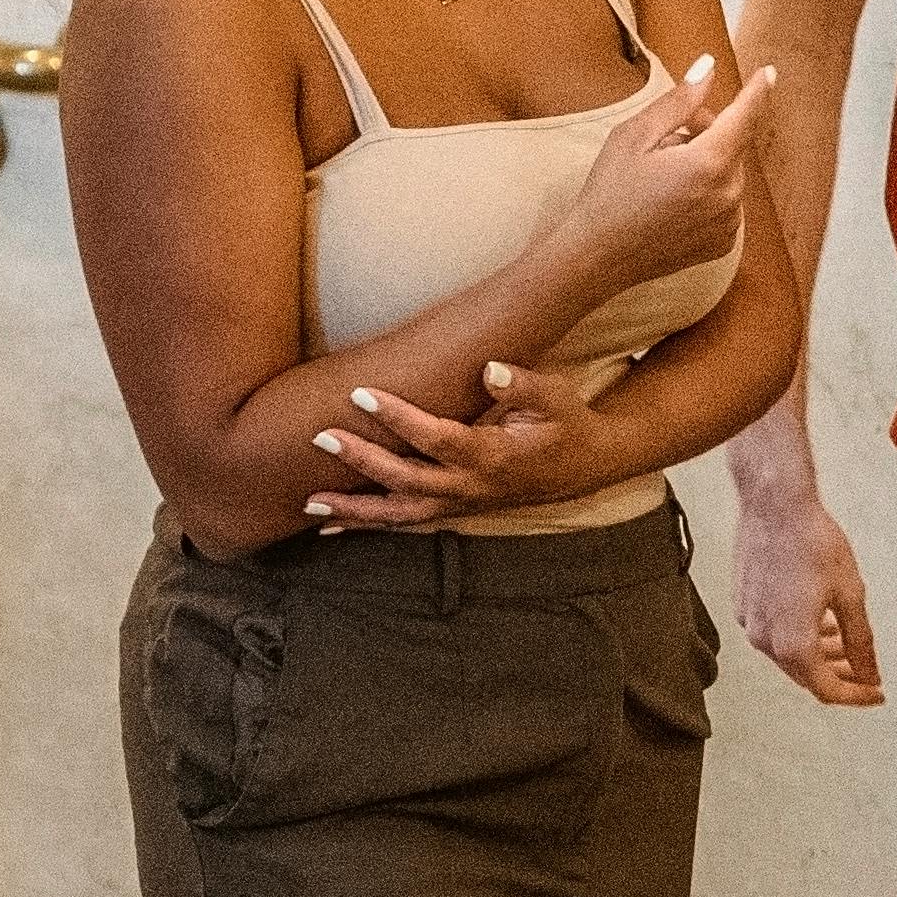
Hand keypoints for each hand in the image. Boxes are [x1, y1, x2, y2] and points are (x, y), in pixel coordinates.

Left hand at [301, 360, 597, 529]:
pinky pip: (407, 523)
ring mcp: (463, 504)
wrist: (586, 466)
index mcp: (494, 457)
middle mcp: (473, 487)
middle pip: (407, 480)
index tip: (361, 395)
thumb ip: (522, 384)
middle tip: (321, 438)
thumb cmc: (567, 423)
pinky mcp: (456, 510)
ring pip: (401, 513)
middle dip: (362, 461)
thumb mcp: (555, 396)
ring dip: (355, 511)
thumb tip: (489, 369)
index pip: (437, 438)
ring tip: (310, 503)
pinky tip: (332, 527)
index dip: (398, 418)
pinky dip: (369, 525)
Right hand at [544, 52, 777, 287]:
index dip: (756, 91)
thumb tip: (709, 66)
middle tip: (664, 138)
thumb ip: (679, 100)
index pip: (745, 116)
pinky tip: (670, 203)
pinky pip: (725, 204)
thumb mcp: (635, 136)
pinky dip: (706, 194)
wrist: (597, 257)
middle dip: (706, 133)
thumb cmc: (610, 193)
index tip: (768, 72)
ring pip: (728, 175)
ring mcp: (728, 223)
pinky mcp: (723, 243)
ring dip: (705, 164)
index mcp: (709, 164)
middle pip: (732, 146)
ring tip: (660, 176)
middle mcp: (728, 195)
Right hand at [733, 472, 887, 704]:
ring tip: (846, 642)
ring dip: (820, 656)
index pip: (828, 690)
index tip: (878, 692)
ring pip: (789, 657)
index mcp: (793, 645)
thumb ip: (861, 642)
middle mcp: (765, 641)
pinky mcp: (744, 606)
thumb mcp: (851, 595)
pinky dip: (800, 637)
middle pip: (806, 677)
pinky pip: (775, 636)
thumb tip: (870, 675)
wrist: (774, 505)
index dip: (857, 695)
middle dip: (840, 677)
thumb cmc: (814, 542)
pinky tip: (820, 621)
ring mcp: (750, 624)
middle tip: (867, 671)